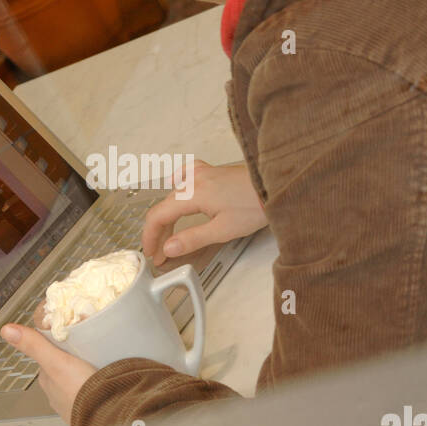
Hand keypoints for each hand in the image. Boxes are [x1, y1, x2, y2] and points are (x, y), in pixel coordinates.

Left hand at [0, 323, 95, 421]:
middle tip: (85, 344)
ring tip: (96, 359)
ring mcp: (74, 401)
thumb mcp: (57, 362)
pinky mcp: (91, 405)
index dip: (55, 342)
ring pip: (76, 379)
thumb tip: (7, 330)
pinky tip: (103, 377)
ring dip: (83, 370)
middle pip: (62, 366)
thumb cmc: (82, 393)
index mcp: (48, 379)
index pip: (47, 354)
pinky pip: (90, 388)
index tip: (66, 333)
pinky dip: (94, 381)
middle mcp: (58, 392)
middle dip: (71, 356)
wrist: (108, 417)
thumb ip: (35, 345)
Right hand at [143, 161, 266, 265]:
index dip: (150, 237)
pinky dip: (177, 185)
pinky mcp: (213, 172)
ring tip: (169, 233)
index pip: (158, 216)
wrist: (276, 186)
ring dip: (167, 215)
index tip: (151, 252)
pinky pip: (186, 176)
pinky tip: (176, 186)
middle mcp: (194, 180)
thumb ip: (192, 238)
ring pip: (173, 194)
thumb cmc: (255, 205)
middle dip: (159, 231)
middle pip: (164, 206)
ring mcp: (203, 174)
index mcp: (192, 194)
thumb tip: (169, 248)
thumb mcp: (222, 230)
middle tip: (160, 252)